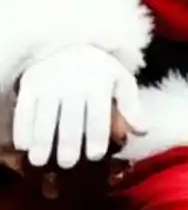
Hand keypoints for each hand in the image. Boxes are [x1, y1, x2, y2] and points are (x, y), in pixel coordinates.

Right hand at [12, 45, 146, 168]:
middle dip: (69, 143)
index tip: (95, 156)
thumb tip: (142, 132)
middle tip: (68, 163)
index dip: (97, 137)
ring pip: (45, 116)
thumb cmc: (98, 70)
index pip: (98, 115)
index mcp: (99, 84)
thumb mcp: (120, 80)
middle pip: (70, 119)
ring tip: (40, 160)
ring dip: (42, 140)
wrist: (69, 45)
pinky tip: (23, 145)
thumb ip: (131, 106)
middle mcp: (74, 84)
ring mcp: (50, 84)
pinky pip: (24, 108)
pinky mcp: (30, 85)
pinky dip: (22, 127)